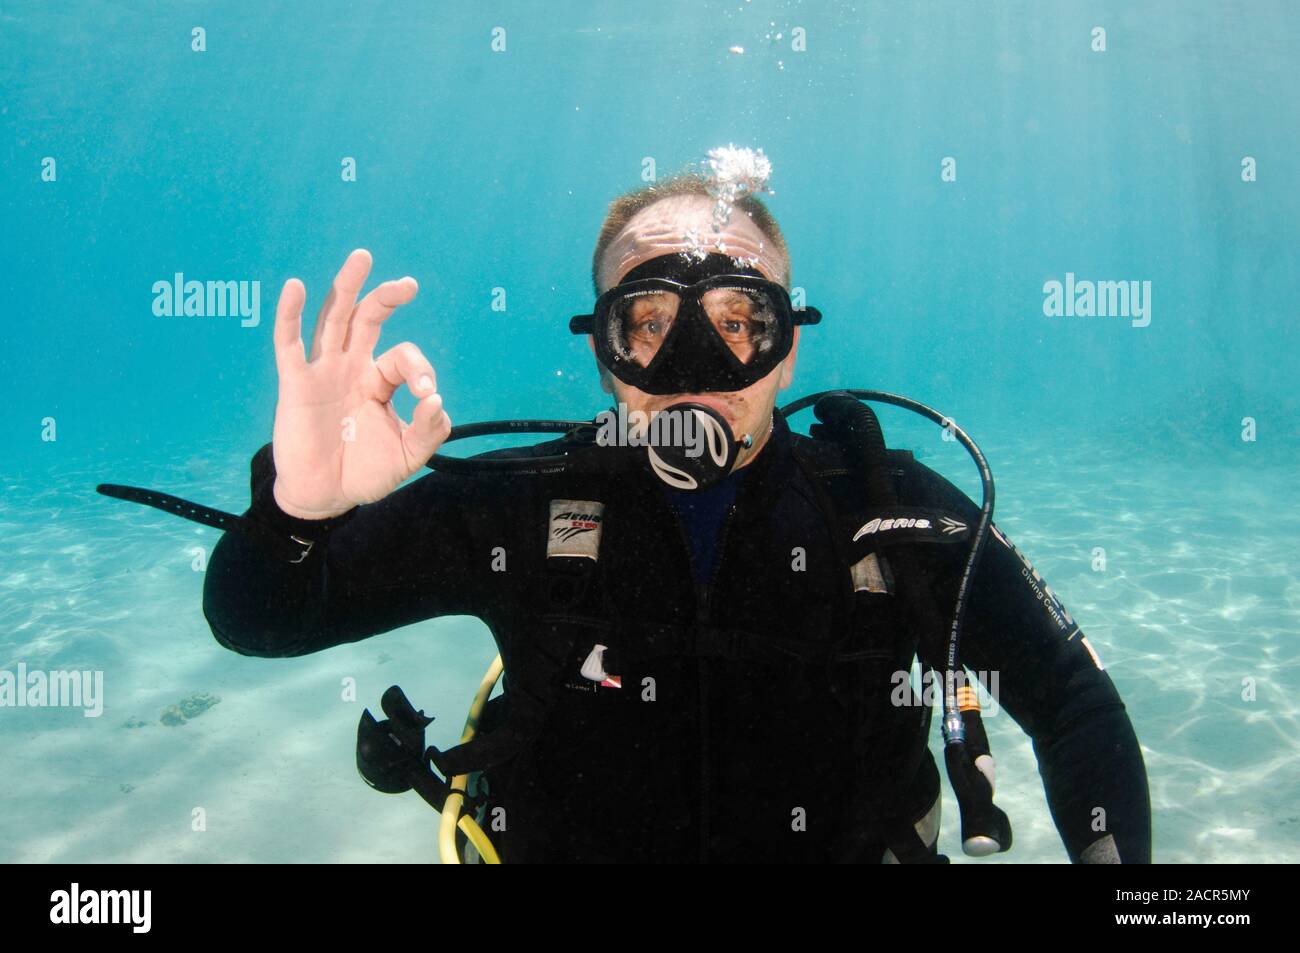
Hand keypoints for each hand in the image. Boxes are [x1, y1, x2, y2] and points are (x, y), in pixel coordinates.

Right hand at [270, 249, 450, 518]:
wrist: (326, 497)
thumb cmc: (365, 473)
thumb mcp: (408, 456)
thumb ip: (428, 431)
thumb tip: (436, 400)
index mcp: (379, 381)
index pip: (403, 358)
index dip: (419, 370)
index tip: (426, 397)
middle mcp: (352, 368)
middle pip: (367, 319)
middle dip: (387, 298)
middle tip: (409, 284)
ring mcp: (323, 372)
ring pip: (333, 319)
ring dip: (346, 287)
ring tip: (362, 257)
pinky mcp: (296, 384)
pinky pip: (289, 343)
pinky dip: (289, 314)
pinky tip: (295, 287)